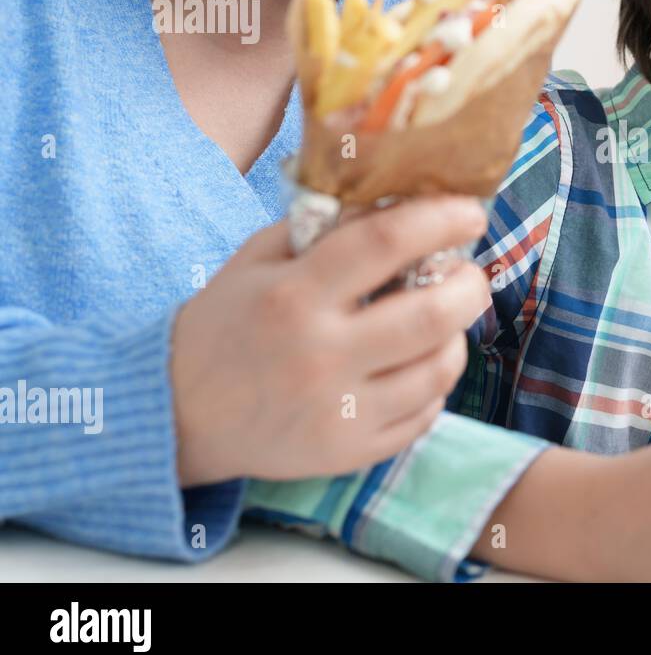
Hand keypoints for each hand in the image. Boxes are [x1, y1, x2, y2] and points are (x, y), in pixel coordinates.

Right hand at [170, 196, 488, 485]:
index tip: (469, 213)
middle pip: (432, 315)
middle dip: (470, 285)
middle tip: (469, 273)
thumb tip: (397, 202)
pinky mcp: (350, 453)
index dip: (440, 220)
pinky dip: (434, 384)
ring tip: (443, 320)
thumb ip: (322, 228)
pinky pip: (425, 414)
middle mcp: (320, 354)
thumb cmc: (225, 325)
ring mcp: (339, 411)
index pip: (385, 243)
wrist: (177, 415)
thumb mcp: (256, 260)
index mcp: (294, 295)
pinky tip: (416, 364)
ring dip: (457, 335)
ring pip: (439, 369)